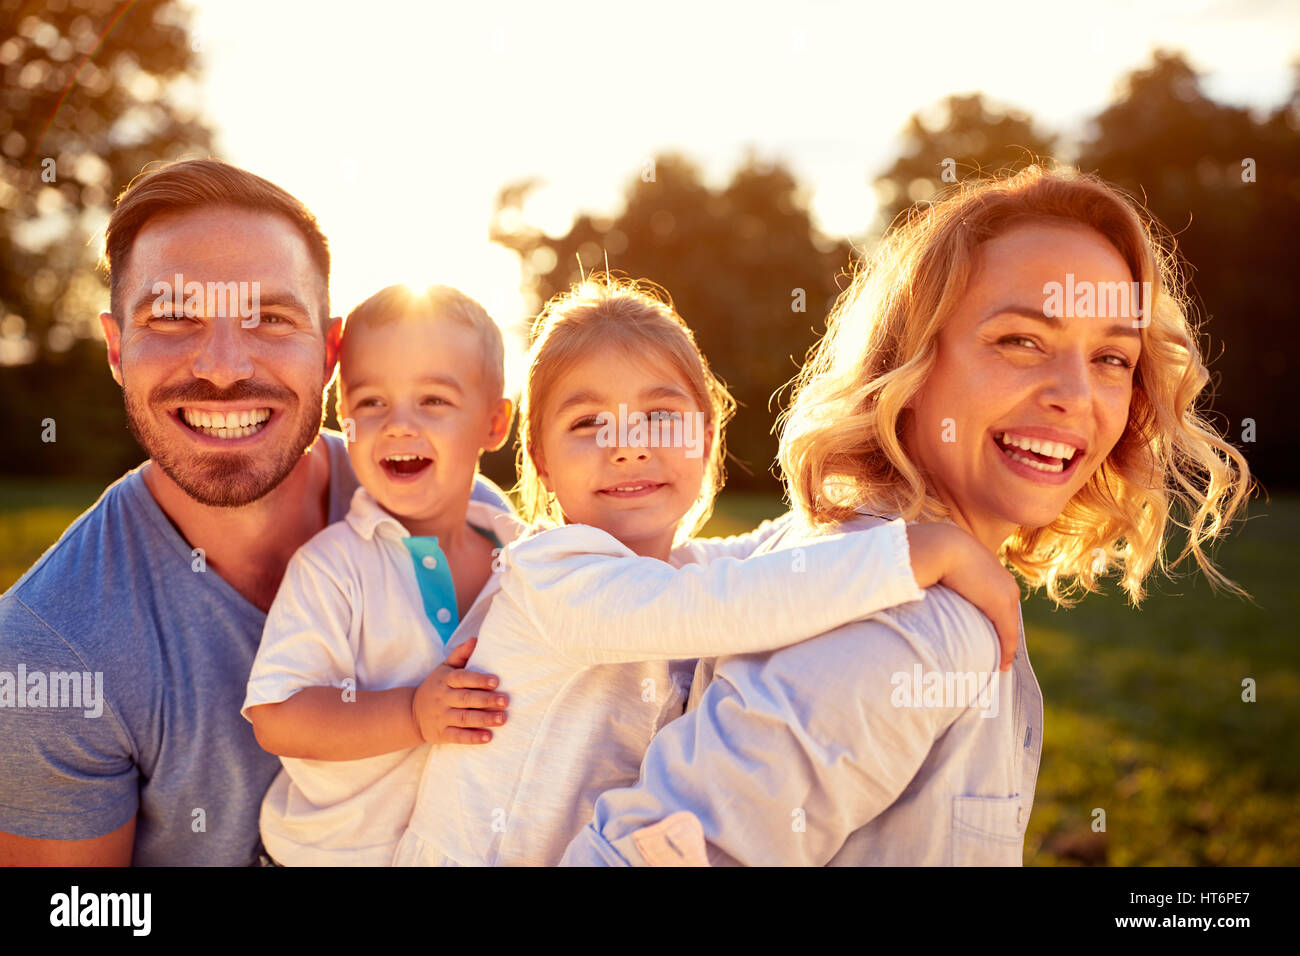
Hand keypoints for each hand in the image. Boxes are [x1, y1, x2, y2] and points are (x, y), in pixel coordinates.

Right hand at [411, 638, 509, 744]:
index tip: (496, 681)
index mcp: (444, 680)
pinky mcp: (441, 734)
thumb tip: (475, 639)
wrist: (412, 712)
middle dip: (486, 700)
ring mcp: (441, 717)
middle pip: (465, 699)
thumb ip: (460, 654)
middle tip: (505, 701)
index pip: (461, 678)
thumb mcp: (444, 668)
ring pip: (463, 718)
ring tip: (502, 719)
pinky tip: (488, 737)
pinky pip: (457, 736)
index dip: (478, 680)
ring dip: (484, 719)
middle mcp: (442, 698)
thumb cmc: (437, 686)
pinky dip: (472, 737)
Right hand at [904, 524, 1021, 670]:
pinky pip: (1008, 635)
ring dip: (1005, 646)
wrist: (940, 546)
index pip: (994, 596)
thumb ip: (938, 574)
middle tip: (994, 655)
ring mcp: (1005, 593)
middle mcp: (1003, 580)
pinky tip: (1002, 666)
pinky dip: (1006, 651)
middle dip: (1002, 633)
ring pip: (1009, 626)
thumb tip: (920, 584)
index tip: (984, 632)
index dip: (990, 616)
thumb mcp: (939, 562)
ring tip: (998, 664)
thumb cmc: (930, 551)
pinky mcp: (1001, 606)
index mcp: (989, 567)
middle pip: (1007, 613)